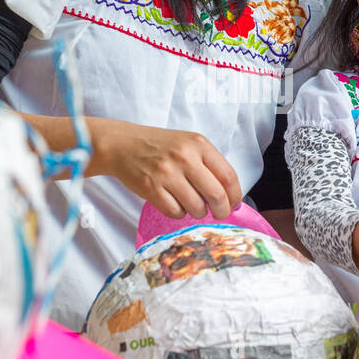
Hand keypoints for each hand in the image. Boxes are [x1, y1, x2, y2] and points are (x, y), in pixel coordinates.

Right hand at [89, 118, 242, 220]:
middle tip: (218, 214)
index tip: (233, 203)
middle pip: (216, 196)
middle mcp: (184, 157)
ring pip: (196, 208)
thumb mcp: (188, 144)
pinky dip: (178, 213)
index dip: (235, 195)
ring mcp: (167, 173)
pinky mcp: (151, 188)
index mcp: (198, 144)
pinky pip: (175, 212)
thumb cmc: (159, 147)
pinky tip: (173, 202)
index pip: (228, 176)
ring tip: (190, 203)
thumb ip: (209, 164)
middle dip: (221, 211)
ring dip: (197, 212)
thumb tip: (229, 196)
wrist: (122, 144)